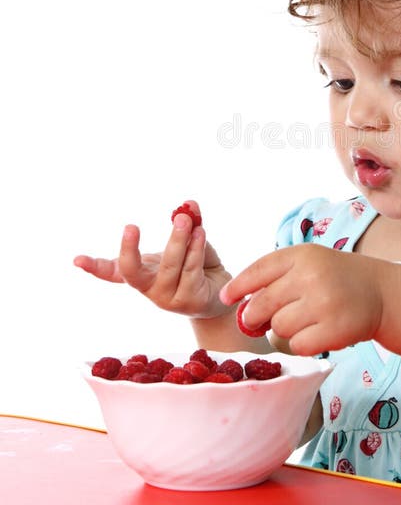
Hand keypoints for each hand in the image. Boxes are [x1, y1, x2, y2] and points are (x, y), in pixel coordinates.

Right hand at [74, 200, 232, 318]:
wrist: (219, 293)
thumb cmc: (196, 265)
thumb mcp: (189, 241)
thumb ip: (187, 223)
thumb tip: (189, 203)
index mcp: (141, 272)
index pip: (112, 271)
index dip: (95, 266)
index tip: (77, 260)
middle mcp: (149, 288)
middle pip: (132, 273)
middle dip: (129, 250)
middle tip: (130, 226)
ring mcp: (167, 298)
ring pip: (170, 267)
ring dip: (176, 239)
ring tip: (182, 219)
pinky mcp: (189, 301)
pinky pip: (191, 270)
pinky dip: (195, 248)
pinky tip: (200, 232)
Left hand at [220, 243, 386, 355]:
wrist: (380, 292)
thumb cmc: (336, 278)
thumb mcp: (309, 262)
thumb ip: (276, 276)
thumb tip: (239, 305)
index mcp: (303, 255)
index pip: (258, 271)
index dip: (238, 287)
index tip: (226, 298)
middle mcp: (312, 276)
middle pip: (262, 304)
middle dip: (255, 316)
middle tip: (258, 321)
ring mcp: (324, 303)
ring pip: (278, 327)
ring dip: (283, 330)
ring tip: (302, 322)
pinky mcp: (334, 330)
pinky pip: (297, 345)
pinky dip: (301, 343)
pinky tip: (315, 333)